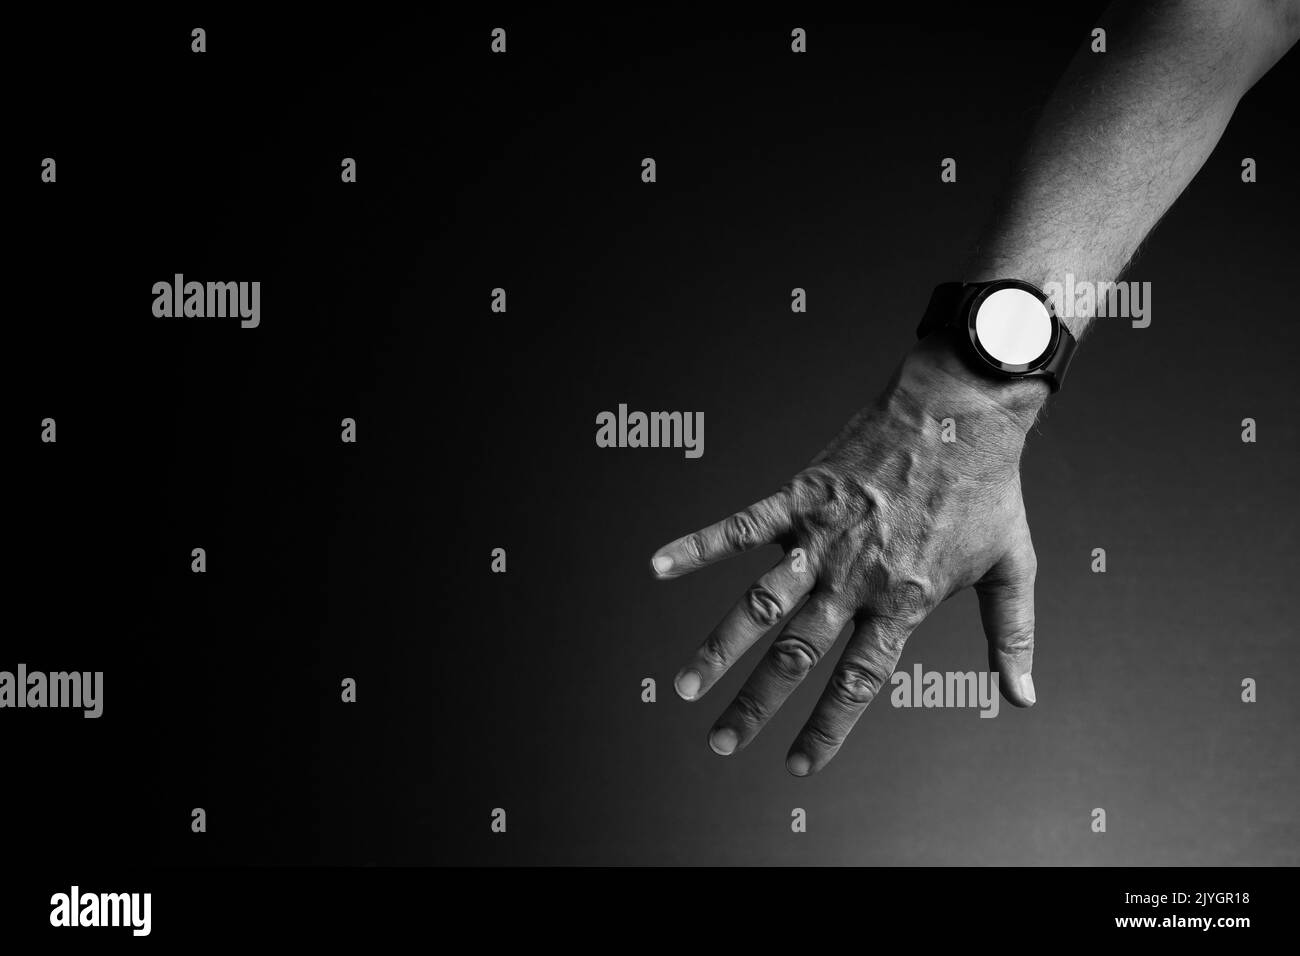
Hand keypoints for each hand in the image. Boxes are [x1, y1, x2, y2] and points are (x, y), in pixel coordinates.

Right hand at [650, 330, 1047, 774]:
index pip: (858, 682)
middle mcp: (855, 578)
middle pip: (796, 655)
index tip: (798, 767)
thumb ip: (1013, 635)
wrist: (963, 411)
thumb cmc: (990, 487)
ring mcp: (823, 537)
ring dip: (719, 647)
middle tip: (720, 743)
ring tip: (684, 687)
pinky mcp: (803, 495)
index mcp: (904, 601)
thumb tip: (1022, 697)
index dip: (827, 729)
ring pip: (760, 603)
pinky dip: (698, 545)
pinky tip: (658, 565)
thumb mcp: (1014, 566)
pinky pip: (742, 526)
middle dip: (754, 706)